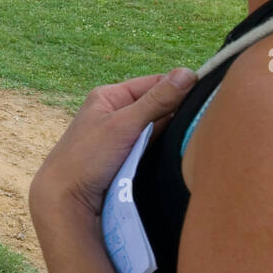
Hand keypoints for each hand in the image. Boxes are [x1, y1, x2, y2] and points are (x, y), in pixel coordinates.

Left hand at [32, 68, 196, 218]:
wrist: (65, 199)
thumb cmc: (87, 157)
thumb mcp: (124, 124)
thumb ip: (157, 101)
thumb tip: (188, 73)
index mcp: (109, 96)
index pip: (155, 83)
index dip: (180, 89)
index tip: (207, 99)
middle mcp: (115, 112)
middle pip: (159, 106)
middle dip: (178, 114)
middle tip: (204, 122)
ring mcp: (121, 135)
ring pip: (159, 127)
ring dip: (173, 133)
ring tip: (194, 138)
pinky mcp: (126, 156)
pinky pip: (153, 146)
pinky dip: (165, 148)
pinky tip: (180, 152)